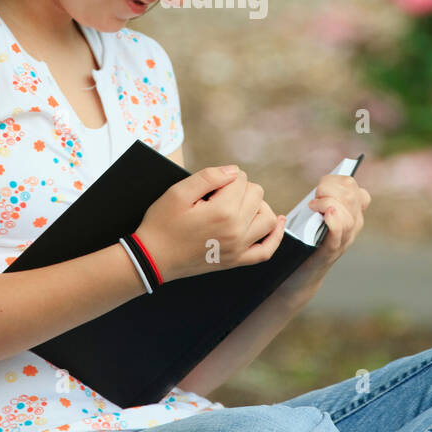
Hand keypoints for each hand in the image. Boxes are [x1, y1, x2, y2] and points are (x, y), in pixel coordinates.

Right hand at [134, 166, 286, 281]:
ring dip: (258, 206)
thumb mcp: (178, 192)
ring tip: (239, 205)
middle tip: (218, 195)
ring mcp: (239, 248)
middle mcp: (236, 231)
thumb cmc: (162, 223)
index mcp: (222, 211)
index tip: (210, 186)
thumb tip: (234, 171)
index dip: (226, 177)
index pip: (241, 180)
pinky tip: (278, 222)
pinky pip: (267, 250)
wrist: (153, 258)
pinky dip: (276, 236)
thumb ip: (209, 176)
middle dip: (241, 188)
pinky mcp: (237, 261)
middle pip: (257, 195)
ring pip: (268, 218)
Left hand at [306, 173, 370, 271]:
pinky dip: (335, 222)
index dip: (334, 181)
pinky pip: (340, 234)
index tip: (319, 189)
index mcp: (352, 212)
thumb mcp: (320, 214)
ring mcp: (345, 239)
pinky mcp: (331, 252)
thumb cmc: (307, 239)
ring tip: (313, 207)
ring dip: (328, 204)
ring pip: (348, 215)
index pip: (352, 186)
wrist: (302, 273)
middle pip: (350, 196)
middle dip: (328, 190)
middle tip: (314, 199)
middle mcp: (354, 224)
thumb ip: (327, 199)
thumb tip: (325, 184)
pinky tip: (327, 215)